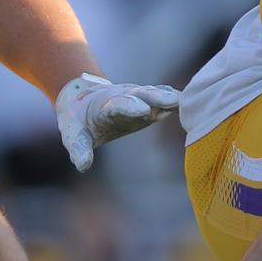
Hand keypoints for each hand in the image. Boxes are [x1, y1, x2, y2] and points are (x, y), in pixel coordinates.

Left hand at [54, 73, 181, 171]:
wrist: (82, 99)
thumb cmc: (78, 121)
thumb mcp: (72, 134)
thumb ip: (79, 148)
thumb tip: (83, 166)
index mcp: (104, 106)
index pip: (117, 105)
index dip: (130, 107)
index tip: (143, 111)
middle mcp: (124, 97)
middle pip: (141, 95)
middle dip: (156, 97)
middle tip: (172, 101)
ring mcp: (137, 98)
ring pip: (154, 94)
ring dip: (169, 98)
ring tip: (185, 101)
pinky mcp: (148, 103)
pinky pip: (162, 98)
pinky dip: (174, 100)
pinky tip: (189, 102)